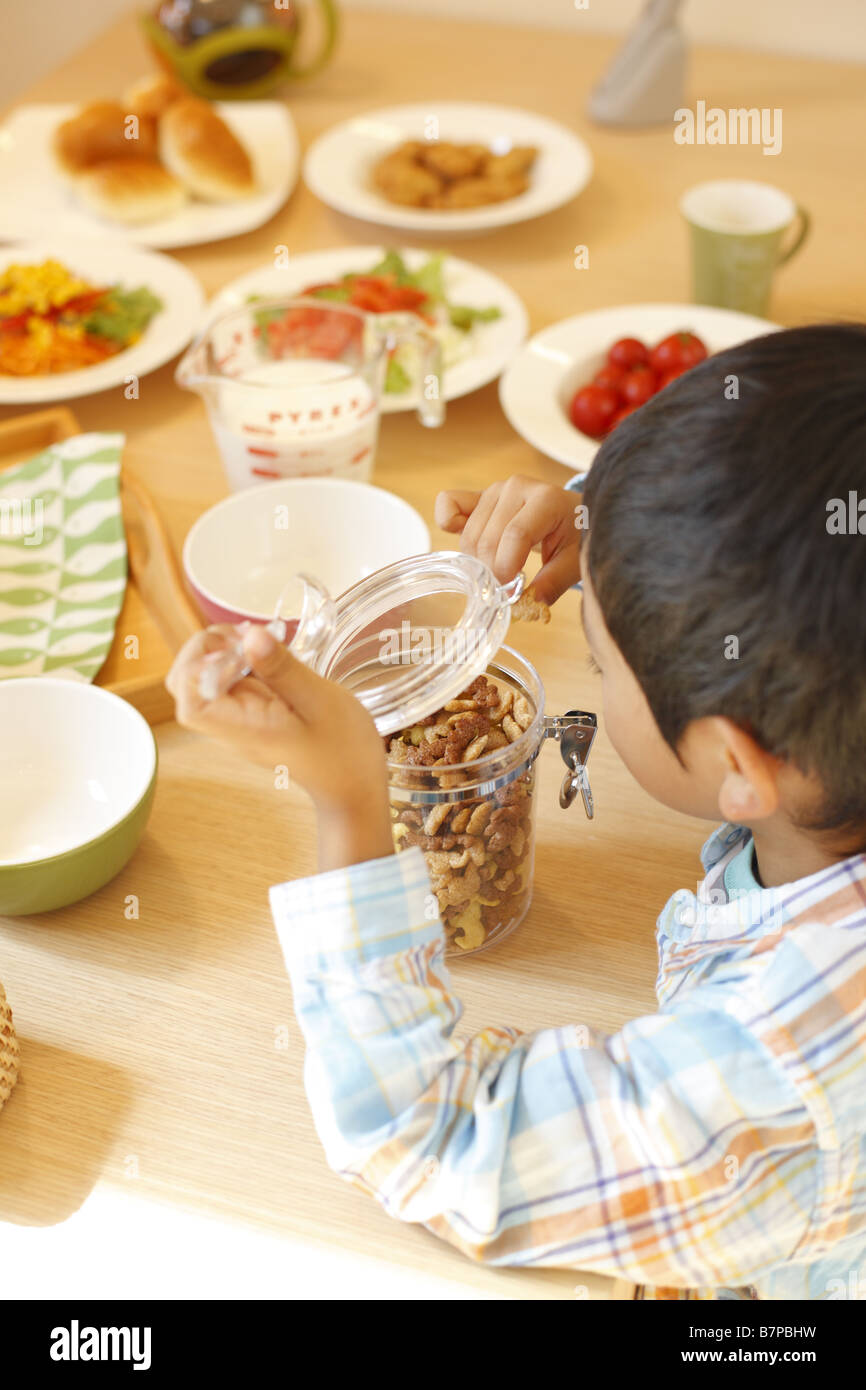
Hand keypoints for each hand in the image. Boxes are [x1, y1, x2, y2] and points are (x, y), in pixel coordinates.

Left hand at [166, 625, 393, 870]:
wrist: (353, 786)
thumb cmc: (343, 752)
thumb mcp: (320, 702)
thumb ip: (282, 668)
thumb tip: (250, 634)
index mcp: (243, 729)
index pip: (189, 702)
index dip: (196, 665)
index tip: (232, 647)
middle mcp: (233, 726)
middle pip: (187, 687)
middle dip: (206, 651)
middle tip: (246, 637)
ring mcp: (241, 720)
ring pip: (207, 680)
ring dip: (225, 652)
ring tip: (262, 641)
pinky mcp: (253, 713)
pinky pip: (233, 681)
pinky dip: (243, 660)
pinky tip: (270, 653)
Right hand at [434, 475, 582, 605]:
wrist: (574, 513)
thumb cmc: (576, 535)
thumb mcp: (574, 562)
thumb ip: (554, 583)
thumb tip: (529, 604)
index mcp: (546, 499)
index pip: (515, 535)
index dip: (507, 567)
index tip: (510, 593)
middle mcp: (516, 488)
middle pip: (488, 538)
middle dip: (491, 572)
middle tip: (505, 589)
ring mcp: (495, 490)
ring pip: (470, 534)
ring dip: (477, 561)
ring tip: (497, 571)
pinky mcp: (480, 497)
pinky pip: (449, 504)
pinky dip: (449, 524)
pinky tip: (468, 548)